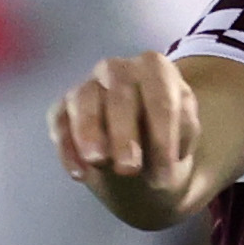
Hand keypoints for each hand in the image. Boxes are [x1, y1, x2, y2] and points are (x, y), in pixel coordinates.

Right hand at [50, 50, 203, 226]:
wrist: (141, 155)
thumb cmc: (166, 140)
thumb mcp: (184, 139)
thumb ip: (179, 137)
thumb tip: (166, 149)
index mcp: (156, 70)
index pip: (162, 100)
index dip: (163, 138)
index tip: (165, 175)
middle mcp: (119, 69)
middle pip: (120, 94)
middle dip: (124, 133)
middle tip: (129, 169)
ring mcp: (88, 85)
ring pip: (83, 100)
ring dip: (89, 132)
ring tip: (97, 161)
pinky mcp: (63, 107)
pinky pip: (59, 122)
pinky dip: (67, 148)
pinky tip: (79, 173)